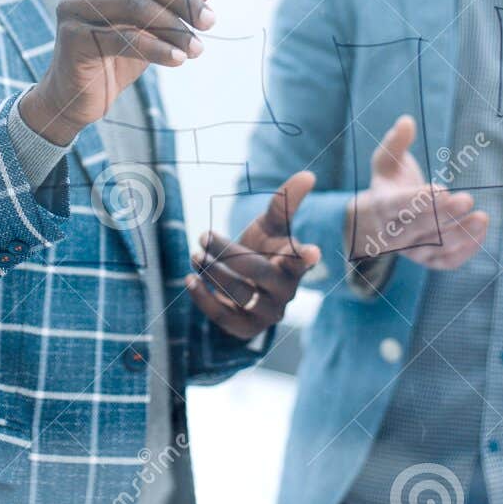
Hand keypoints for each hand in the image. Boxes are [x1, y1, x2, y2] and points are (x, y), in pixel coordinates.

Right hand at [19, 0, 220, 145]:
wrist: (76, 99)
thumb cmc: (115, 55)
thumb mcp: (154, 26)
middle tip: (211, 22)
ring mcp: (74, 8)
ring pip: (138, 7)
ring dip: (176, 29)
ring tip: (198, 49)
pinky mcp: (74, 36)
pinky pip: (125, 37)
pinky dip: (158, 49)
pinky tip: (178, 61)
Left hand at [187, 170, 320, 339]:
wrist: (248, 284)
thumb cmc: (263, 249)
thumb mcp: (271, 225)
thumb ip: (286, 203)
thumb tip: (308, 174)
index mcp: (295, 265)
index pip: (302, 262)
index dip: (305, 257)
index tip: (312, 251)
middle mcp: (285, 292)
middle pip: (258, 272)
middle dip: (228, 252)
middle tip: (204, 235)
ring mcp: (267, 313)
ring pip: (239, 294)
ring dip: (213, 273)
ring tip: (196, 253)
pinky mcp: (245, 329)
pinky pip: (222, 317)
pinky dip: (203, 298)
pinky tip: (190, 278)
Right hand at [344, 115, 487, 270]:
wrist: (377, 223)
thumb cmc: (389, 183)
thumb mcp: (386, 160)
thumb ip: (396, 142)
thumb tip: (406, 121)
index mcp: (382, 205)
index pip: (397, 206)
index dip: (418, 200)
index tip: (441, 189)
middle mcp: (394, 233)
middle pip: (418, 227)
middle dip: (443, 215)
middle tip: (467, 199)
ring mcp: (410, 250)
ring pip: (434, 248)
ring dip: (459, 235)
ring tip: (482, 217)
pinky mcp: (426, 260)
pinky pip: (446, 261)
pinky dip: (465, 251)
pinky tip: (482, 229)